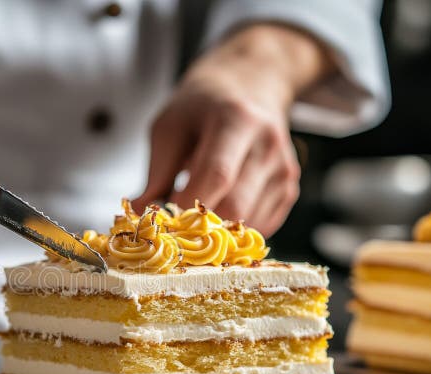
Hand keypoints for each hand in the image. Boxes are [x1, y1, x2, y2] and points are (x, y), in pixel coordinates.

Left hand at [133, 25, 330, 236]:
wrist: (250, 86)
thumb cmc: (203, 107)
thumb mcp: (170, 126)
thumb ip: (157, 173)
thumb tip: (140, 214)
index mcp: (237, 120)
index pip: (217, 175)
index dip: (188, 205)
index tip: (164, 219)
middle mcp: (268, 145)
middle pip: (236, 207)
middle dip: (202, 226)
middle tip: (176, 224)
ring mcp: (284, 170)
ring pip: (249, 224)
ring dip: (218, 230)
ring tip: (198, 210)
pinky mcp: (289, 191)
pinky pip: (261, 227)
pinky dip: (235, 230)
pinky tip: (221, 208)